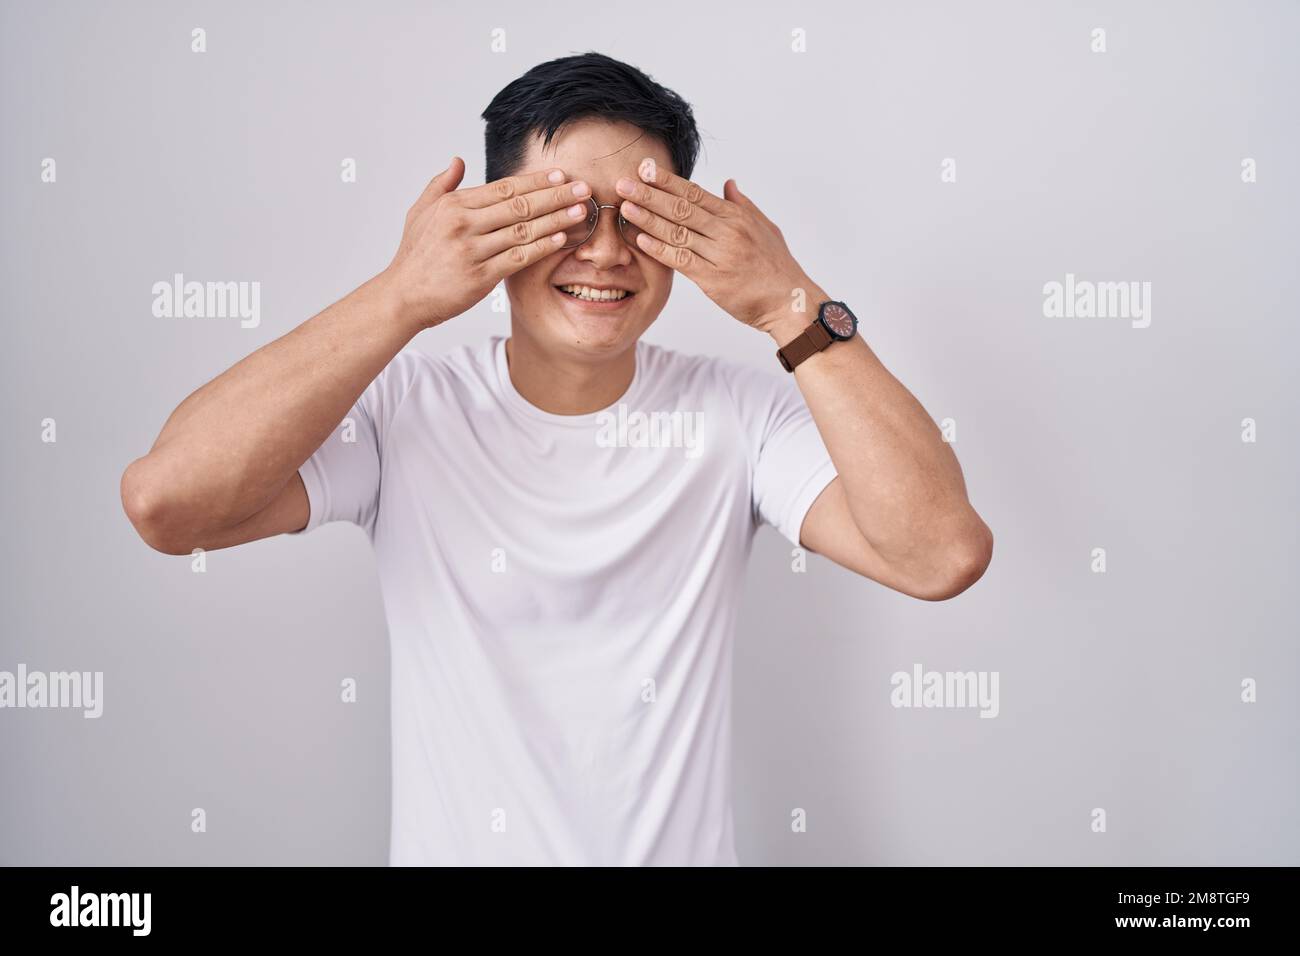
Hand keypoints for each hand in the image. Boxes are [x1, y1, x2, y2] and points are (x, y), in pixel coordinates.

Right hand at [382, 157, 592, 331]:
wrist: (403, 296)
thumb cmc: (415, 255)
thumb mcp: (420, 212)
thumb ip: (441, 184)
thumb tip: (458, 160)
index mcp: (453, 205)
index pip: (504, 187)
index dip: (535, 181)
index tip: (560, 175)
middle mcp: (463, 224)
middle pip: (519, 204)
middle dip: (555, 195)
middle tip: (583, 188)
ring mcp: (472, 250)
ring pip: (523, 230)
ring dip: (556, 219)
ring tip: (581, 211)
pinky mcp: (479, 276)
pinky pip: (518, 258)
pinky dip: (542, 247)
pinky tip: (562, 240)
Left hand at [615, 158, 822, 333]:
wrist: (789, 301)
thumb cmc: (778, 267)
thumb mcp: (765, 228)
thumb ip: (743, 205)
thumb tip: (728, 183)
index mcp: (736, 217)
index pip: (696, 193)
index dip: (668, 181)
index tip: (646, 169)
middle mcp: (727, 232)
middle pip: (682, 208)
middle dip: (650, 194)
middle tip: (623, 183)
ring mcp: (719, 255)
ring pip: (678, 232)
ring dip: (648, 218)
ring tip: (625, 207)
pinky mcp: (713, 279)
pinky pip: (681, 260)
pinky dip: (660, 249)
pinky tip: (640, 239)